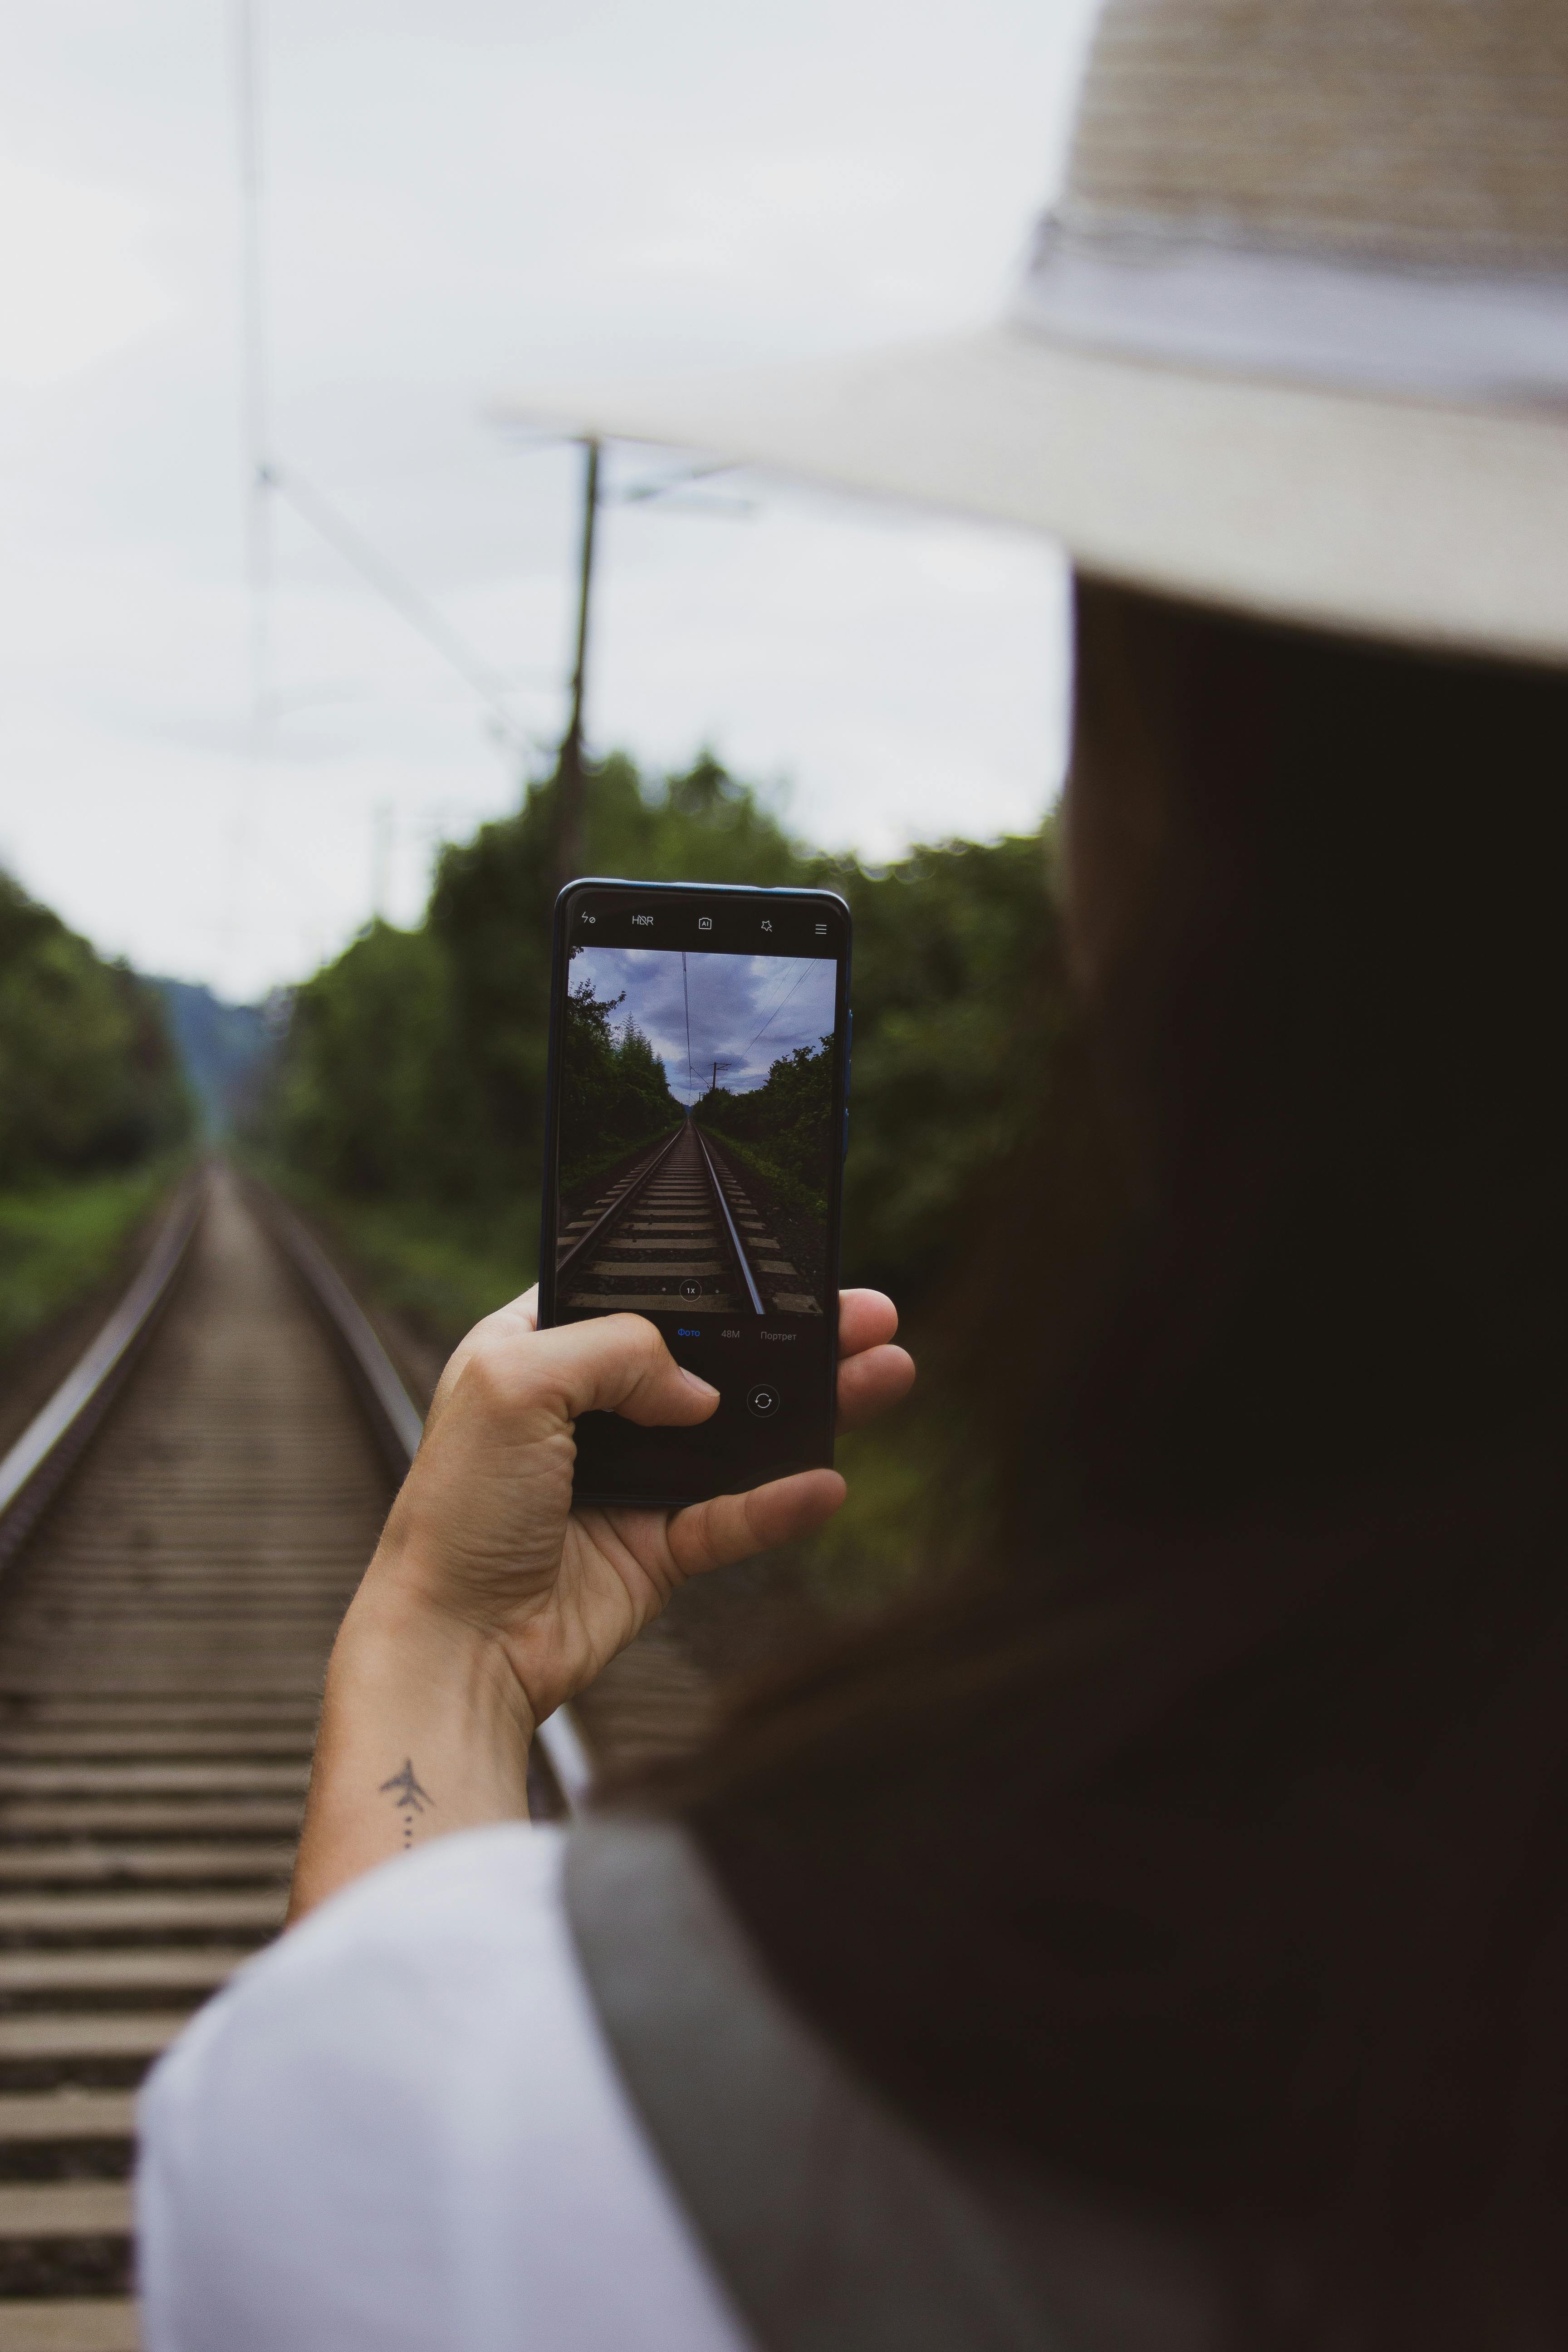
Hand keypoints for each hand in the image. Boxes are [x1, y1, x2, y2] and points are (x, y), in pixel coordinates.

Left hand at [376, 1286, 913, 1728]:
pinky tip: (826, 1482)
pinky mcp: (657, 1549)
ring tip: (888, 1372)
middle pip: (713, 1358)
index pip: (637, 1292)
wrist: (453, 1645)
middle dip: (794, 1335)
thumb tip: (701, 1392)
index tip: (778, 1259)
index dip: (708, 1277)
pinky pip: (735, 1517)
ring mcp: (629, 1480)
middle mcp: (588, 1411)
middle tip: (867, 1314)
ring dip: (814, 1405)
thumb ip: (618, 1350)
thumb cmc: (457, 1509)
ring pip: (742, 1432)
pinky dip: (782, 1503)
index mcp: (537, 1351)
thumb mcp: (513, 1383)